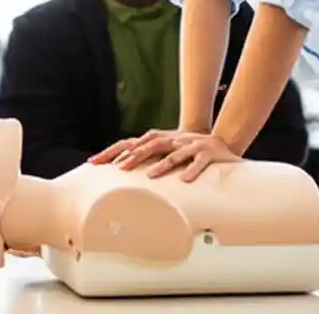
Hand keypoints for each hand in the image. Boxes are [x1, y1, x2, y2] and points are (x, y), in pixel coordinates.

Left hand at [91, 130, 240, 181]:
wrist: (222, 141)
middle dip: (134, 157)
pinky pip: (198, 161)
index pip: (132, 143)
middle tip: (120, 169)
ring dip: (163, 165)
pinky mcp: (207, 152)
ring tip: (151, 176)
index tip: (95, 162)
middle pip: (149, 145)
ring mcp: (190, 145)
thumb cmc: (190, 151)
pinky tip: (185, 179)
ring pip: (174, 154)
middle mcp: (173, 140)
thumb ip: (148, 160)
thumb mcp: (167, 153)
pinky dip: (192, 170)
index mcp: (160, 140)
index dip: (113, 151)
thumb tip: (122, 173)